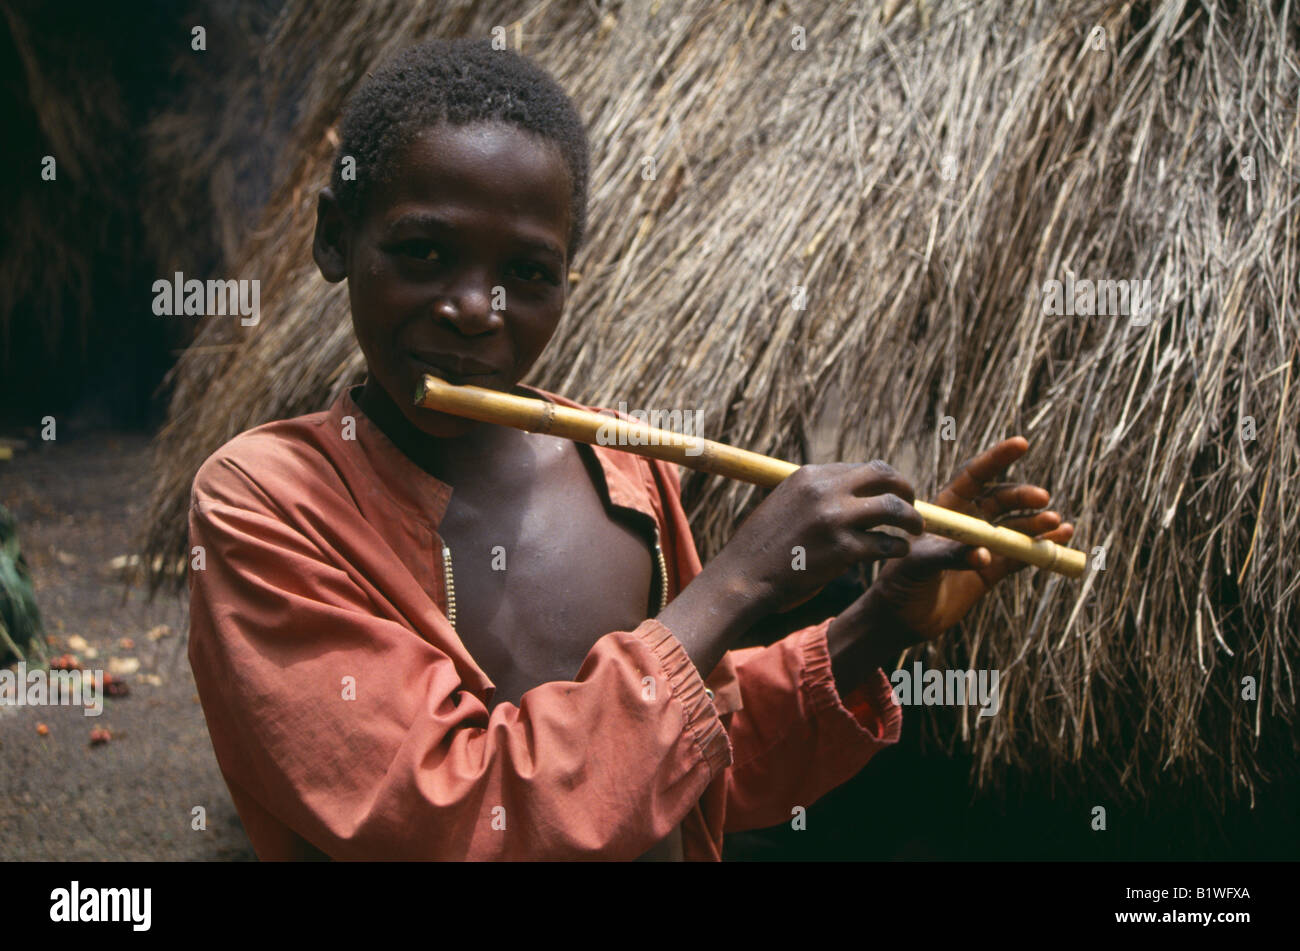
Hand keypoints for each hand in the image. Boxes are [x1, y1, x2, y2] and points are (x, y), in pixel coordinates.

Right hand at [712, 461, 925, 616]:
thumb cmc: (765, 547)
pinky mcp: (842, 549)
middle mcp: (824, 490)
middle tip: (913, 506)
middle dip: (906, 490)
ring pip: (893, 508)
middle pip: (884, 477)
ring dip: (912, 519)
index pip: (865, 468)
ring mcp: (834, 519)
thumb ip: (817, 495)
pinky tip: (898, 551)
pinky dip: (898, 547)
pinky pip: (886, 543)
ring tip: (916, 530)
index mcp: (810, 475)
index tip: (895, 494)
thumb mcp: (786, 503)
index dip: (887, 481)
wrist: (744, 576)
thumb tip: (854, 493)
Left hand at [853, 437, 1072, 649]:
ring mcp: (984, 544)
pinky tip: (1063, 537)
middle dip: (1023, 496)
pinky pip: (1022, 554)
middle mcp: (968, 521)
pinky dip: (1043, 547)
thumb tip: (984, 555)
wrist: (903, 616)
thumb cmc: (901, 581)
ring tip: (1055, 523)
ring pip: (1017, 526)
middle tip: (1041, 499)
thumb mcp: (919, 563)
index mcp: (947, 508)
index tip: (1021, 443)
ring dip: (1037, 523)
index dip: (996, 458)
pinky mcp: (994, 570)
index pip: (974, 476)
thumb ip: (950, 555)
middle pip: (1002, 500)